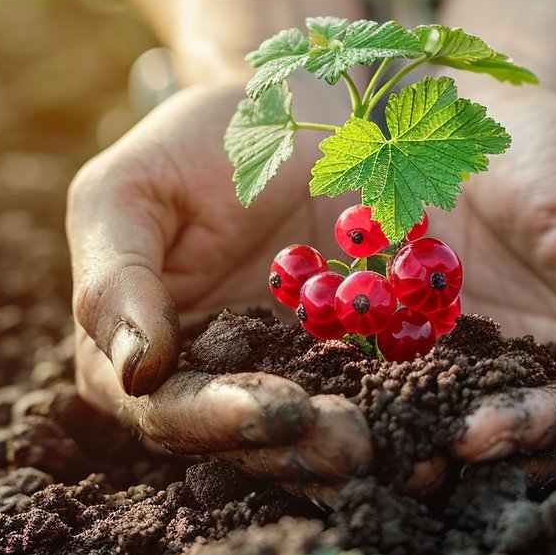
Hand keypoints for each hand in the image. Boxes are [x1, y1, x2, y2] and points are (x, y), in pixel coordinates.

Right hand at [68, 82, 379, 498]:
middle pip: (243, 443)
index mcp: (138, 359)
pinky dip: (402, 417)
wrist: (297, 106)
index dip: (216, 420)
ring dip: (347, 447)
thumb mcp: (130, 190)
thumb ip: (115, 277)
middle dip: (295, 448)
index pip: (167, 411)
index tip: (277, 411)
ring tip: (395, 445)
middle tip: (351, 442)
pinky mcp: (356, 366)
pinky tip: (440, 430)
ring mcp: (287, 380)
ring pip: (308, 440)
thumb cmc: (195, 145)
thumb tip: (135, 371)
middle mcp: (210, 385)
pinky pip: (375, 402)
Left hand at [429, 81, 555, 481]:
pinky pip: (429, 394)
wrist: (484, 117)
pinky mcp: (447, 361)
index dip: (550, 425)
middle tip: (431, 454)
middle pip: (541, 437)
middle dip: (488, 447)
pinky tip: (370, 419)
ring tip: (394, 457)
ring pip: (483, 428)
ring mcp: (509, 373)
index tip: (489, 429)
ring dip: (441, 444)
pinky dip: (404, 409)